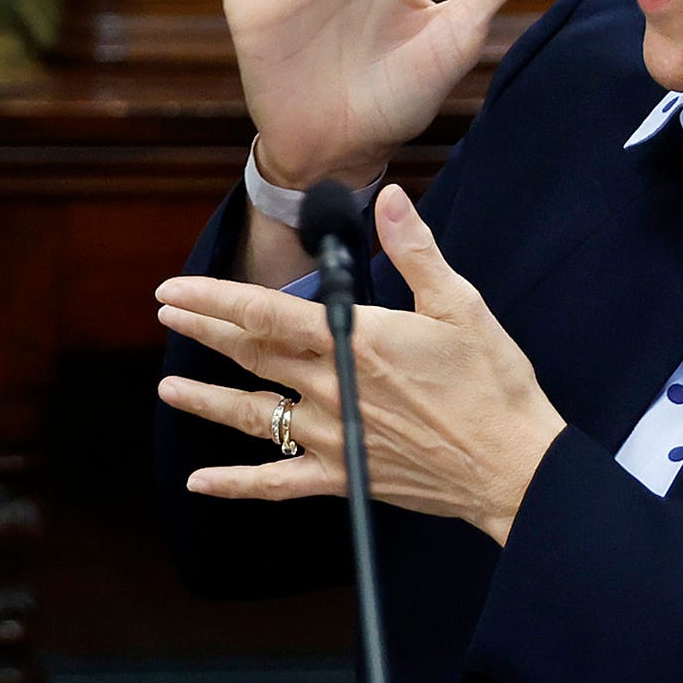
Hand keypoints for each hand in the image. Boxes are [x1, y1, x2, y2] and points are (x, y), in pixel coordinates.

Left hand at [157, 184, 564, 543]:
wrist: (513, 465)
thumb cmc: (493, 383)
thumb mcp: (460, 305)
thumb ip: (415, 250)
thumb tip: (388, 198)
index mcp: (355, 340)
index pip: (265, 314)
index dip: (213, 299)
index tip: (174, 289)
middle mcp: (332, 388)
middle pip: (251, 356)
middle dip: (205, 332)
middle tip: (168, 314)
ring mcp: (332, 435)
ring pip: (254, 415)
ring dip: (206, 400)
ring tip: (168, 387)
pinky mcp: (342, 476)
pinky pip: (276, 482)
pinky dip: (236, 484)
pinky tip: (201, 481)